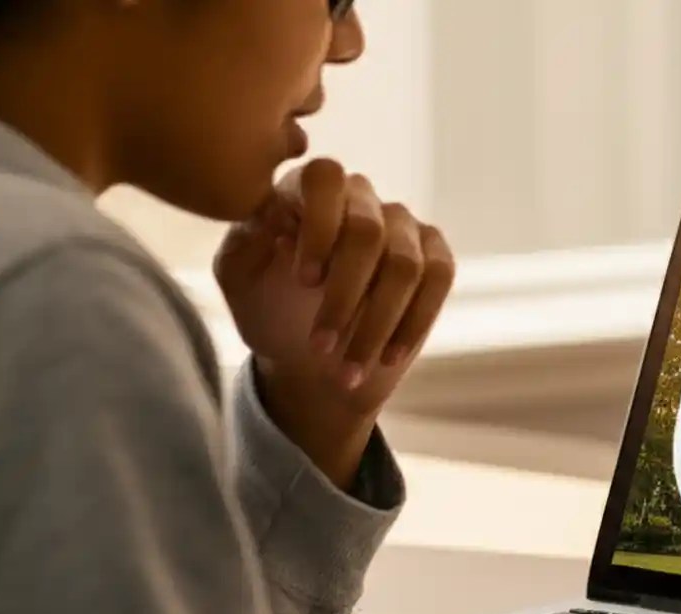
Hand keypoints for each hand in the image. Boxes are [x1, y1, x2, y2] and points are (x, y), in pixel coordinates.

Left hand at [214, 158, 454, 485]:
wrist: (308, 358)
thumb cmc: (268, 308)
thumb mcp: (241, 280)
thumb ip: (249, 244)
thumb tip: (281, 223)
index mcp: (308, 189)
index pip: (324, 178)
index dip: (320, 226)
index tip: (304, 282)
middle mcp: (360, 198)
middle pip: (368, 230)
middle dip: (345, 296)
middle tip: (321, 345)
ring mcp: (402, 227)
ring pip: (405, 265)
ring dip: (375, 325)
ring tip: (347, 369)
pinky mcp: (434, 258)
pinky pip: (439, 279)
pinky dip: (412, 325)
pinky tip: (387, 357)